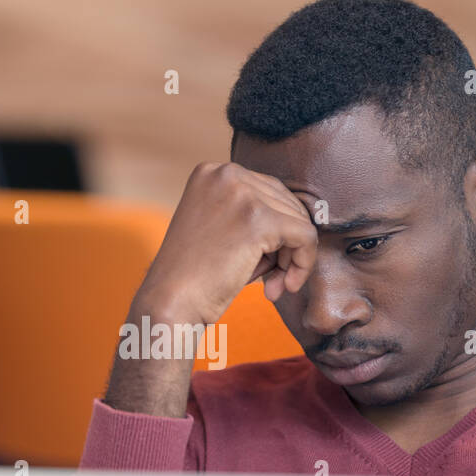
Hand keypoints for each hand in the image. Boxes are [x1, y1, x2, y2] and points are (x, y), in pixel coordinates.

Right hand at [137, 162, 317, 326]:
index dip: (275, 230)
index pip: (268, 192)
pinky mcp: (259, 219)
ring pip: (298, 219)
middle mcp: (225, 173)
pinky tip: (284, 287)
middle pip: (285, 203)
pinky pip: (305, 236)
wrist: (170, 303)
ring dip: (292, 258)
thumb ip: (253, 214)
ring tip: (272, 285)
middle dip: (286, 244)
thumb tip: (304, 220)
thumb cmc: (194, 276)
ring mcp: (241, 193)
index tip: (266, 263)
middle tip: (272, 279)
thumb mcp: (220, 229)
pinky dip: (303, 264)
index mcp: (211, 172)